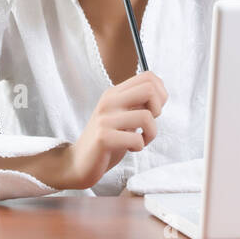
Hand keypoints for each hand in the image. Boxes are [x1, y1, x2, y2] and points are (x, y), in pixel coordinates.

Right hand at [61, 71, 167, 190]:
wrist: (78, 161)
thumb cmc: (106, 139)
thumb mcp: (122, 115)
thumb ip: (137, 103)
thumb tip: (161, 94)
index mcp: (114, 93)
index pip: (147, 77)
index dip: (160, 93)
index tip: (153, 110)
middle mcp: (109, 101)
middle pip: (149, 89)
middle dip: (158, 108)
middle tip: (148, 124)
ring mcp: (105, 118)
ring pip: (146, 117)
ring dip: (151, 133)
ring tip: (140, 140)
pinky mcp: (104, 137)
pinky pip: (136, 139)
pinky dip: (140, 146)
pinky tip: (130, 148)